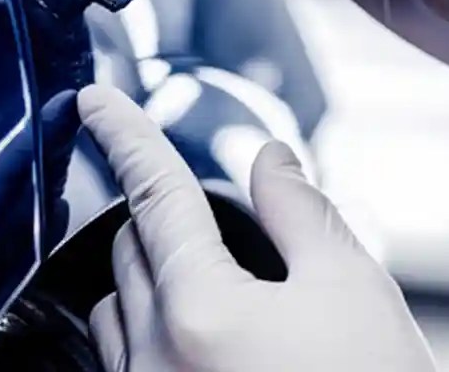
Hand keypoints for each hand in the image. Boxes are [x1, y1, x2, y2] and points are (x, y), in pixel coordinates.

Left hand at [79, 85, 434, 371]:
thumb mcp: (353, 294)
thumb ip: (301, 212)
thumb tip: (270, 158)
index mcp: (200, 312)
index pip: (152, 192)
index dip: (124, 132)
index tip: (94, 103)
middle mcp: (153, 362)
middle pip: (131, 248)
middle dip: (164, 219)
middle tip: (223, 231)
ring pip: (117, 309)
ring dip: (151, 281)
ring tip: (223, 299)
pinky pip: (124, 363)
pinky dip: (152, 334)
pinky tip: (208, 348)